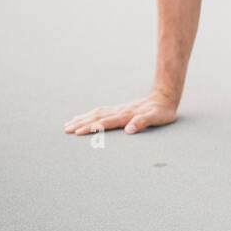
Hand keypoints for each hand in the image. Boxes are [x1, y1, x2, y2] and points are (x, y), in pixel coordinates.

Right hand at [63, 91, 177, 135]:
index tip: (78, 132)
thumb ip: (142, 122)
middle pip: (96, 117)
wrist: (164, 97)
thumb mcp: (156, 118)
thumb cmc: (161, 111)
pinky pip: (101, 111)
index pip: (105, 122)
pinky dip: (90, 114)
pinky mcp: (119, 109)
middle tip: (66, 129)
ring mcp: (118, 109)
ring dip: (82, 118)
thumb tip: (129, 130)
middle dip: (80, 123)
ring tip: (69, 123)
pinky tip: (84, 116)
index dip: (92, 128)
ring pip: (96, 113)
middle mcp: (119, 111)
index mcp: (126, 115)